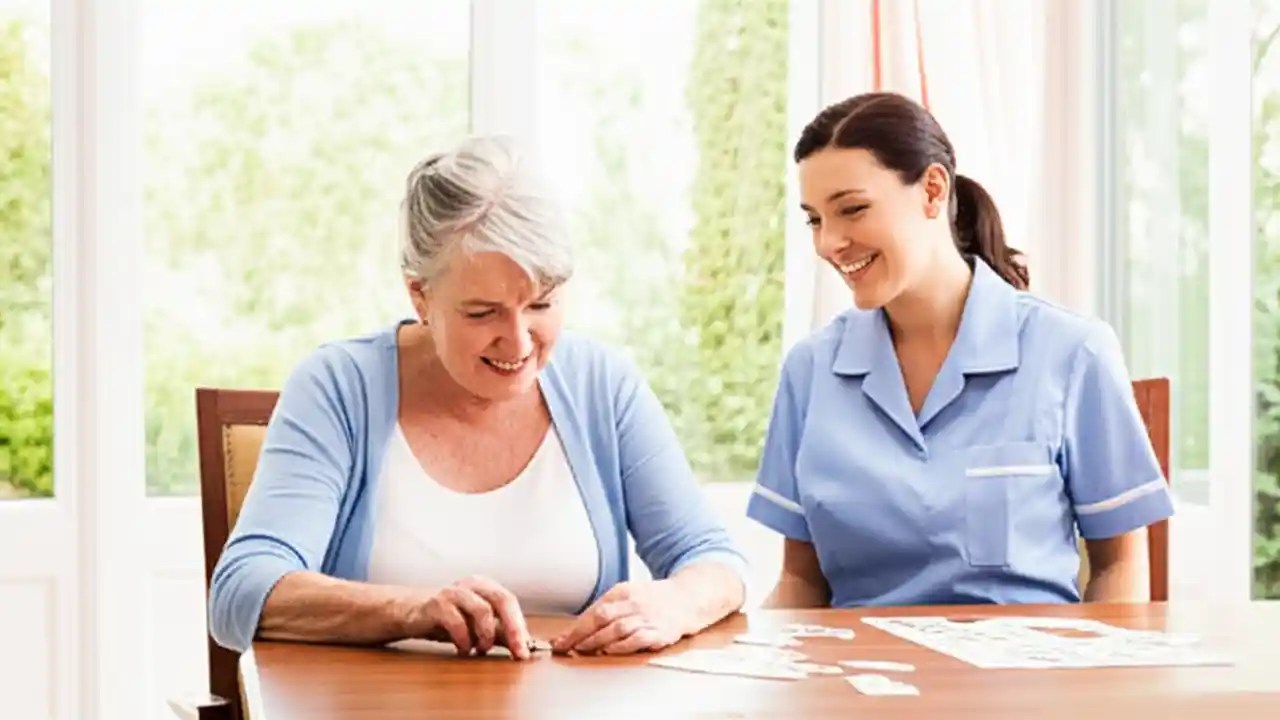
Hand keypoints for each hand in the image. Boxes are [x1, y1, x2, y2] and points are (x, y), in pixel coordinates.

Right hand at [413, 576, 531, 659]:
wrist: (409, 613)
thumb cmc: (448, 618)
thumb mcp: (477, 626)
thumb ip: (500, 633)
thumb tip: (524, 647)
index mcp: (486, 586)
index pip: (510, 602)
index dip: (520, 626)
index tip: (524, 651)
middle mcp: (473, 585)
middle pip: (502, 600)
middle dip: (513, 629)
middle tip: (517, 651)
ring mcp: (454, 592)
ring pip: (482, 609)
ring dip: (486, 635)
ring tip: (481, 650)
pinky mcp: (436, 605)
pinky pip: (457, 622)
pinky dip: (465, 640)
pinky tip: (463, 650)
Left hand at [550, 580, 691, 655]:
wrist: (688, 597)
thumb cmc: (655, 599)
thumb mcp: (629, 594)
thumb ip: (608, 608)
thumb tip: (580, 627)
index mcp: (622, 591)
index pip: (593, 610)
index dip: (575, 627)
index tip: (560, 640)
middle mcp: (633, 602)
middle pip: (601, 618)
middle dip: (580, 634)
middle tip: (565, 646)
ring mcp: (646, 617)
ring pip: (616, 629)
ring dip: (597, 641)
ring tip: (582, 650)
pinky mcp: (659, 632)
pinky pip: (636, 640)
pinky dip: (621, 647)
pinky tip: (610, 651)